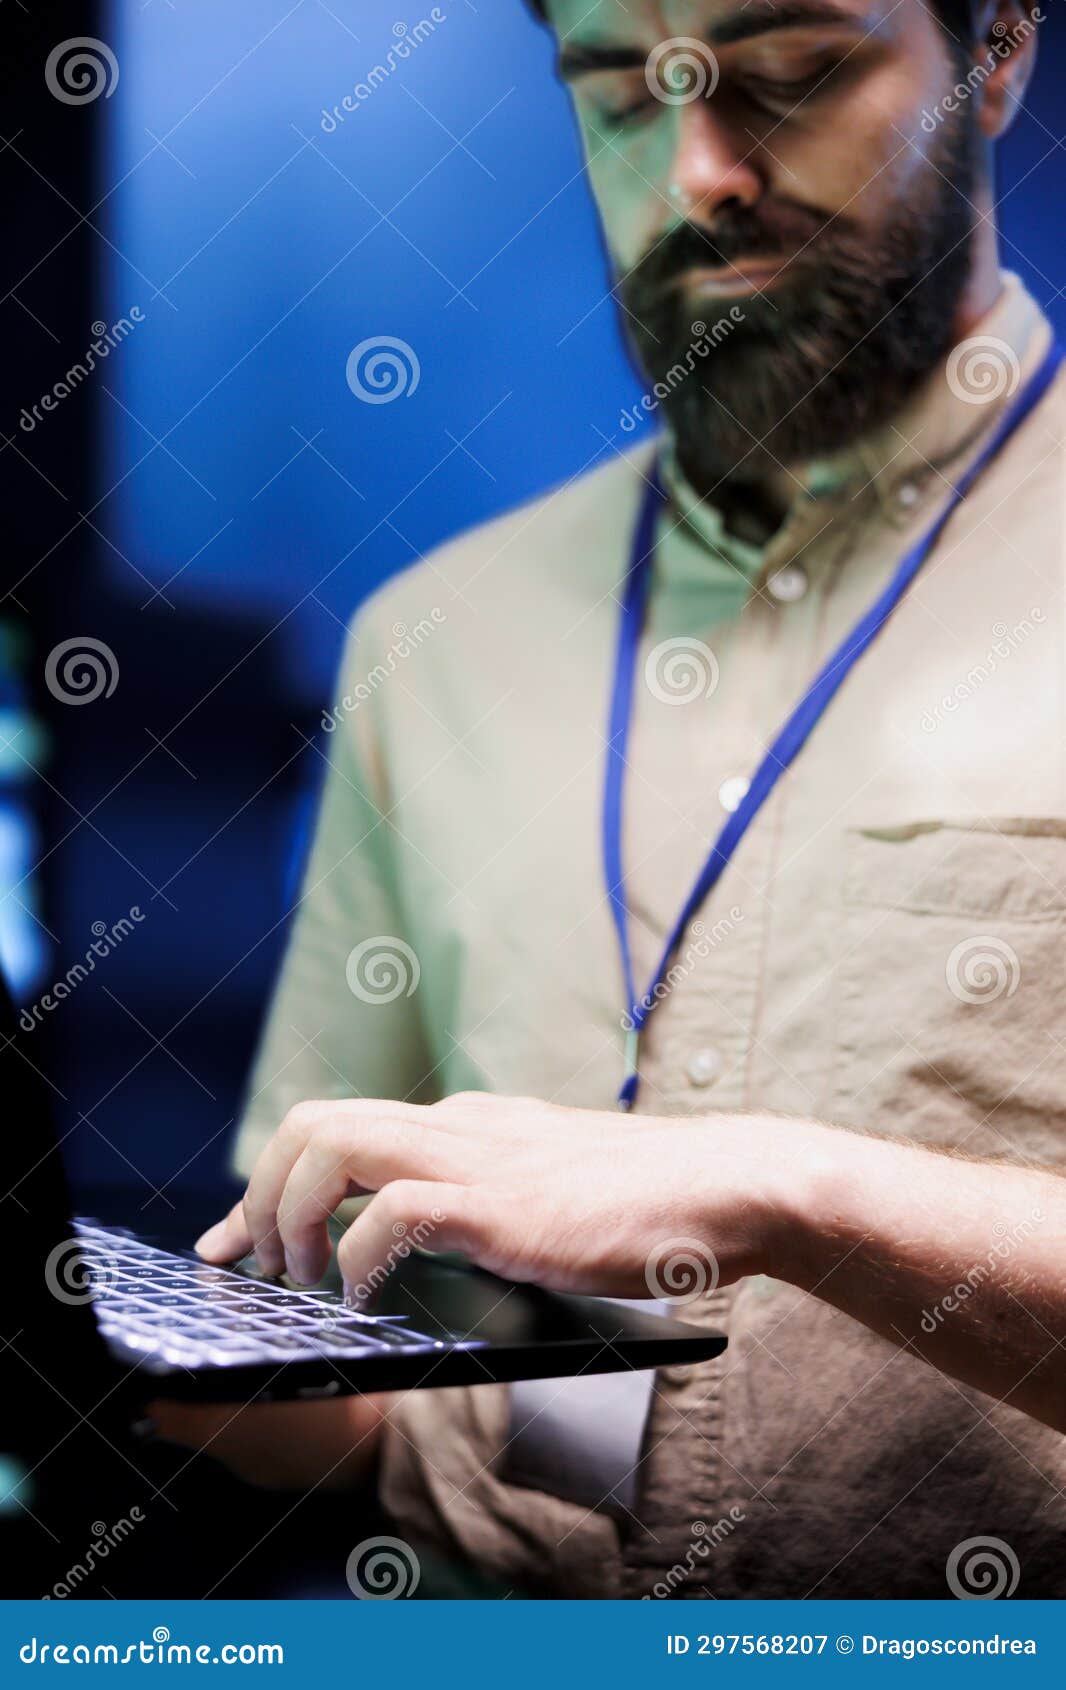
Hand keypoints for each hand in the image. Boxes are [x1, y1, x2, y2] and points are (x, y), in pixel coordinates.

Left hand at [196, 1093, 803, 1302]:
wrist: (731, 1186)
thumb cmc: (653, 1203)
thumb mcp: (549, 1188)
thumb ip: (490, 1200)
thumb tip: (432, 1242)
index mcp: (466, 1124)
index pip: (336, 1127)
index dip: (266, 1185)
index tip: (233, 1239)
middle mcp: (459, 1126)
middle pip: (311, 1122)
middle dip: (259, 1196)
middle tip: (256, 1269)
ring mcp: (480, 1160)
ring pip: (332, 1145)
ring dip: (290, 1217)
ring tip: (302, 1283)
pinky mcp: (505, 1206)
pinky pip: (394, 1210)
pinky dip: (357, 1253)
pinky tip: (366, 1296)